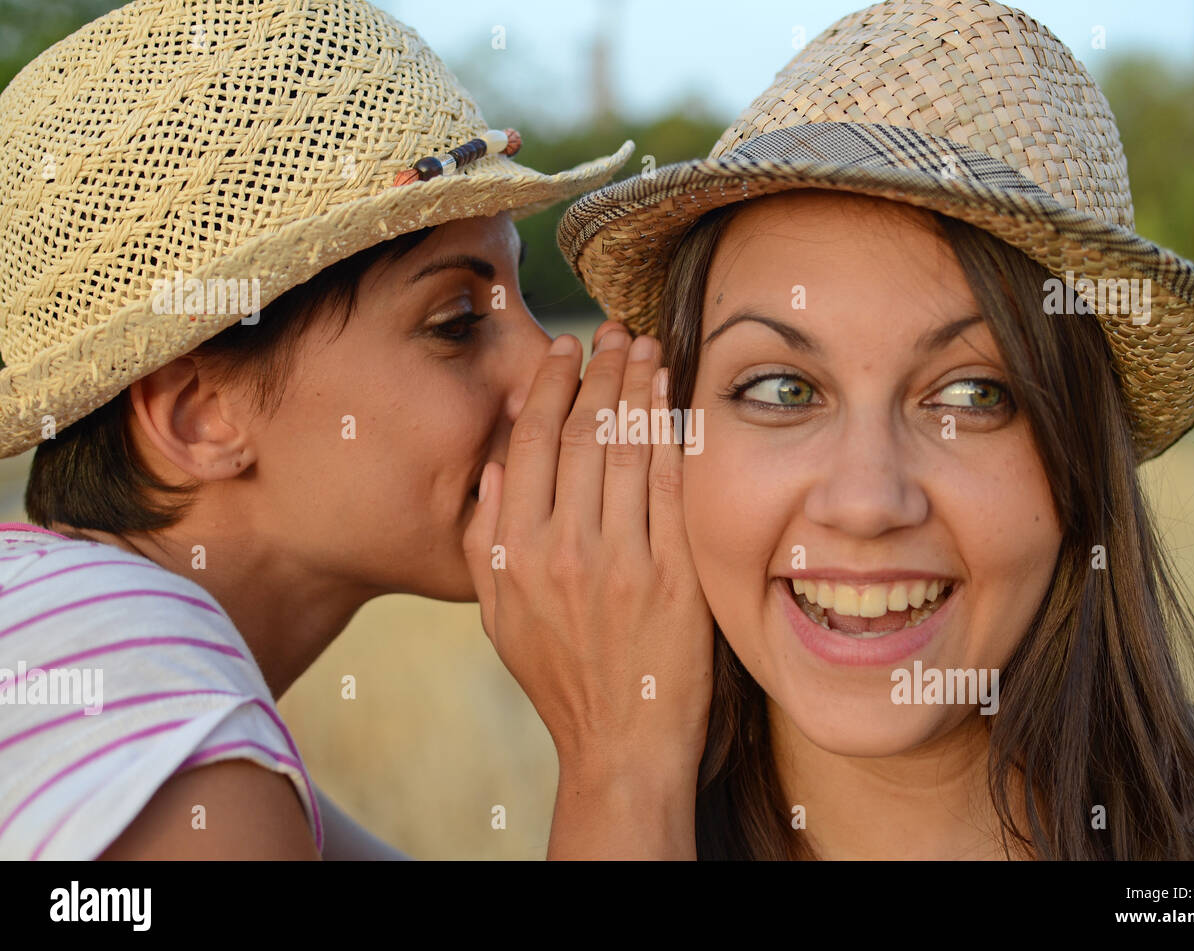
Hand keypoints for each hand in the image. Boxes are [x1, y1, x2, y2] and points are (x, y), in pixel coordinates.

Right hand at [463, 321, 712, 857]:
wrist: (621, 746)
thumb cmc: (558, 680)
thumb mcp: (498, 618)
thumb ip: (487, 541)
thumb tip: (494, 469)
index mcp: (514, 554)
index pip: (529, 445)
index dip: (549, 388)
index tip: (565, 351)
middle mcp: (564, 550)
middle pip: (580, 435)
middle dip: (598, 372)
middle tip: (613, 332)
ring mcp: (622, 561)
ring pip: (628, 449)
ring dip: (636, 387)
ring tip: (645, 347)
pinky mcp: (674, 575)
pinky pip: (672, 485)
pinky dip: (673, 432)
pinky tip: (674, 396)